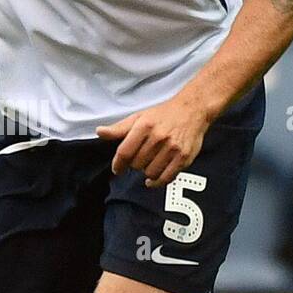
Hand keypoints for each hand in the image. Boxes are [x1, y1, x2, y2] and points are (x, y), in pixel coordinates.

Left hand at [95, 90, 212, 186]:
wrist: (192, 110)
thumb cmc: (163, 114)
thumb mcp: (139, 117)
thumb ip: (119, 128)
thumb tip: (100, 132)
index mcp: (144, 126)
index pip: (125, 152)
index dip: (118, 164)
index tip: (117, 169)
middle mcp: (158, 137)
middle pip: (137, 164)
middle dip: (134, 164)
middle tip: (139, 159)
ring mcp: (172, 148)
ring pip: (150, 172)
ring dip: (146, 172)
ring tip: (149, 163)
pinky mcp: (183, 157)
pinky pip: (166, 178)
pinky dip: (157, 182)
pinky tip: (153, 180)